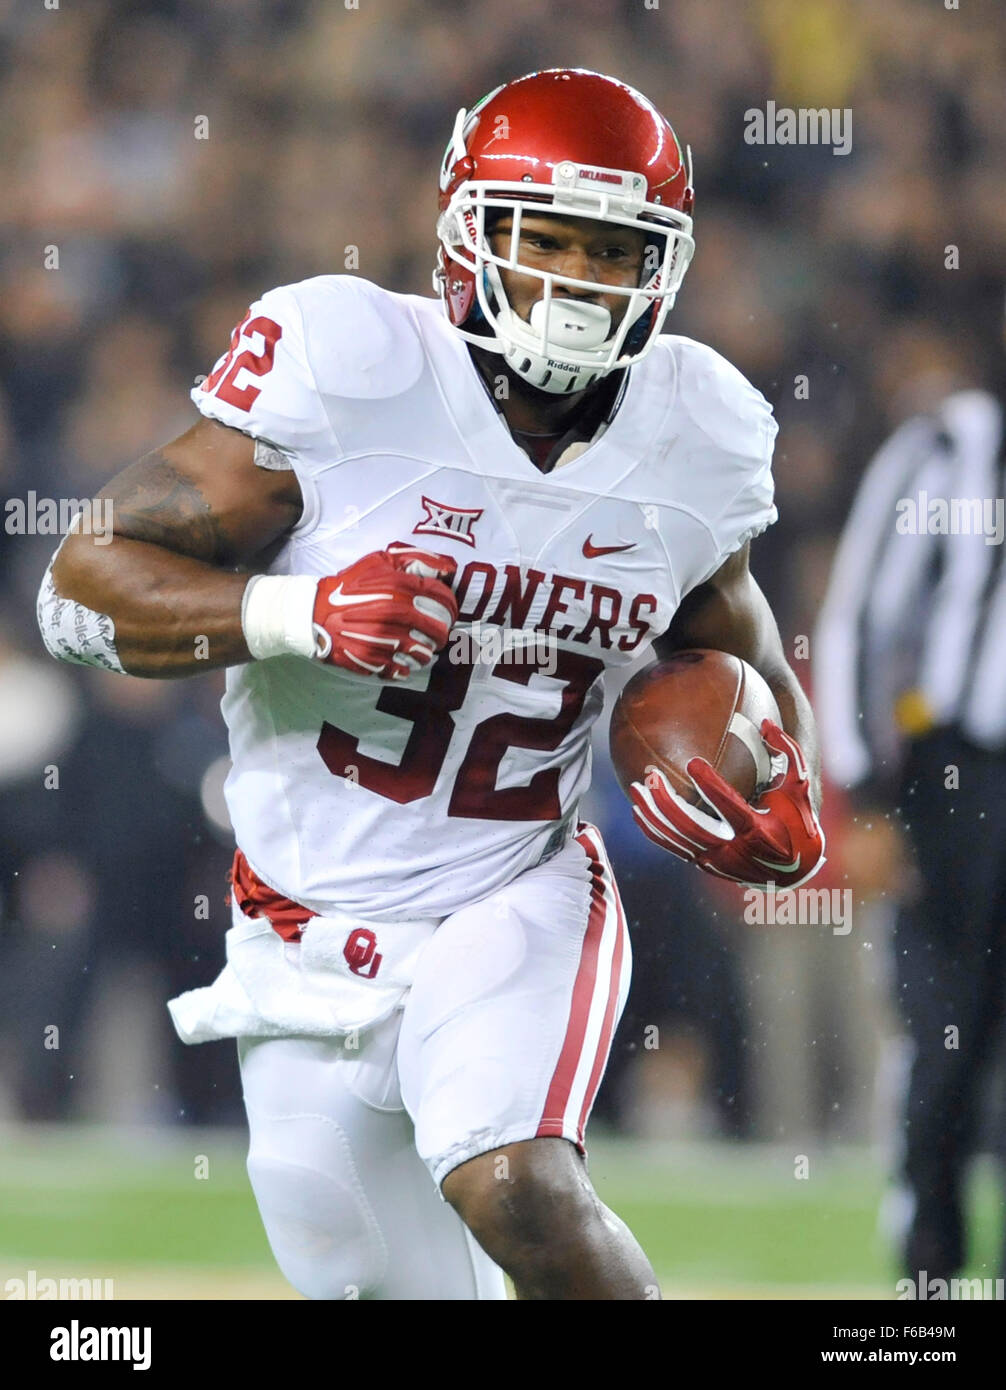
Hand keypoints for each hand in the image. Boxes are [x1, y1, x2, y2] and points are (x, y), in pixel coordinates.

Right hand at [313, 541, 457, 679]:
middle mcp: (394, 613)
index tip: (449, 611)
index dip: (451, 606)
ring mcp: (384, 639)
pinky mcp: (373, 659)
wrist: (315, 611)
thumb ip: (417, 559)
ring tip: (418, 646)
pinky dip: (405, 666)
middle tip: (436, 633)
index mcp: (399, 587)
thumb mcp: (381, 561)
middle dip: (441, 632)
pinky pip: (403, 669)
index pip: (444, 599)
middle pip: (439, 630)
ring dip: (425, 651)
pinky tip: (399, 658)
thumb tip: (448, 568)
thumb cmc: (351, 584)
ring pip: (423, 654)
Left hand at [629, 719, 825, 888]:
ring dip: (653, 815)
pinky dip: (655, 831)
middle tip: (650, 775)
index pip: (730, 808)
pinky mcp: (706, 866)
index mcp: (759, 832)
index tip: (693, 762)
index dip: (710, 786)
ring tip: (635, 789)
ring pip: (677, 840)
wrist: (794, 871)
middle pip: (692, 828)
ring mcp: (718, 862)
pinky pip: (674, 848)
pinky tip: (639, 811)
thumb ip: (788, 752)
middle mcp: (735, 851)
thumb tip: (766, 722)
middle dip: (667, 803)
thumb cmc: (798, 821)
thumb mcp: (800, 787)